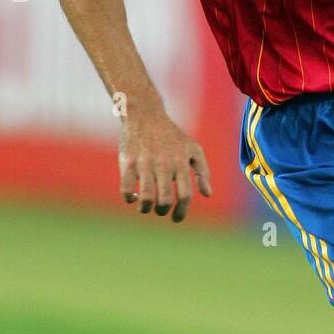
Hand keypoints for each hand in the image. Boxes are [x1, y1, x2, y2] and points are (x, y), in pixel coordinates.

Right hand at [118, 106, 211, 221]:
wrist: (145, 114)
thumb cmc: (172, 135)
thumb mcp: (193, 149)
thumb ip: (203, 171)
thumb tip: (207, 195)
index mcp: (181, 163)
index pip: (185, 195)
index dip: (181, 212)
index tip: (176, 219)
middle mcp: (164, 164)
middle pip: (164, 200)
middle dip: (162, 211)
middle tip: (160, 210)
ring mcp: (145, 163)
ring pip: (145, 198)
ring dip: (145, 208)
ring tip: (145, 207)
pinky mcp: (128, 162)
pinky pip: (126, 189)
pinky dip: (128, 198)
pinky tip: (132, 196)